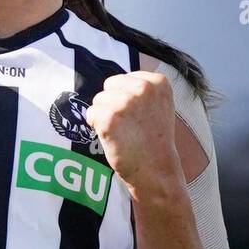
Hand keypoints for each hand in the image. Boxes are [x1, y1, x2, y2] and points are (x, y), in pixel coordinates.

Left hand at [85, 71, 180, 195]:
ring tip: (123, 131)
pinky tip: (113, 136)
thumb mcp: (157, 105)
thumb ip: (139, 89)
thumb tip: (113, 82)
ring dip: (104, 115)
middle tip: (129, 124)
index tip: (138, 115)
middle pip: (109, 85)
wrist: (156, 169)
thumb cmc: (153, 138)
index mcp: (158, 82)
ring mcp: (126, 102)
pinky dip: (96, 125)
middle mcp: (143, 88)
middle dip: (112, 103)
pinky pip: (91, 113)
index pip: (123, 79)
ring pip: (98, 100)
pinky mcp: (109, 117)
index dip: (124, 97)